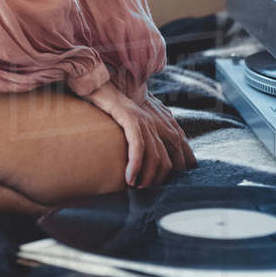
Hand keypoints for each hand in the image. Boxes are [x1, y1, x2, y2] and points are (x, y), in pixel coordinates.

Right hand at [79, 80, 197, 187]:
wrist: (98, 86)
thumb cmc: (110, 109)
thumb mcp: (131, 125)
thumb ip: (141, 139)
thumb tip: (143, 165)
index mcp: (158, 126)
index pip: (177, 156)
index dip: (172, 175)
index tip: (159, 189)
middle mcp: (155, 124)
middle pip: (167, 161)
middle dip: (157, 181)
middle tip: (143, 191)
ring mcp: (144, 121)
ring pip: (155, 157)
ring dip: (146, 177)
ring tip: (135, 187)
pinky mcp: (131, 119)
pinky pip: (138, 147)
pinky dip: (135, 165)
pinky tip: (128, 177)